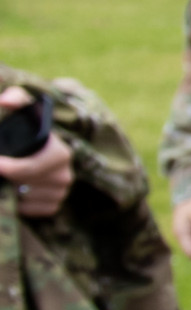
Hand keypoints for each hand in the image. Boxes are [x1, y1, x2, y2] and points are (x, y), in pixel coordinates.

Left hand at [0, 90, 75, 220]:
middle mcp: (66, 174)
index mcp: (59, 152)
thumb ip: (17, 100)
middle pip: (27, 185)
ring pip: (27, 199)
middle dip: (8, 179)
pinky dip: (19, 204)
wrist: (34, 153)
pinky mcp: (54, 206)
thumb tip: (7, 101)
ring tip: (4, 179)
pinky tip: (13, 189)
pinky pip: (31, 210)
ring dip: (12, 190)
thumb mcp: (24, 111)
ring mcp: (61, 192)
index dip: (10, 168)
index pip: (31, 168)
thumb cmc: (25, 130)